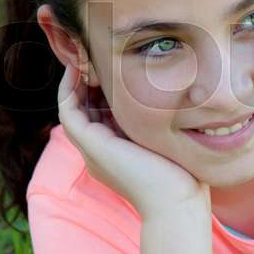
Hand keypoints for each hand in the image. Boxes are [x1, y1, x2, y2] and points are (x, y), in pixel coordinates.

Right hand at [56, 57, 209, 222]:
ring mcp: (91, 148)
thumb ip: (164, 124)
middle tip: (92, 51)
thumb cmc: (183, 177)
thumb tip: (184, 98)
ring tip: (84, 52)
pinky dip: (70, 86)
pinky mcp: (91, 144)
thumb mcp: (170, 143)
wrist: (176, 202)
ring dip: (75, 78)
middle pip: (82, 107)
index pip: (98, 113)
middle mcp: (97, 150)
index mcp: (114, 151)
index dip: (99, 87)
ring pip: (71, 105)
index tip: (111, 62)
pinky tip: (82, 66)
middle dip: (85, 78)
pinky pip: (68, 109)